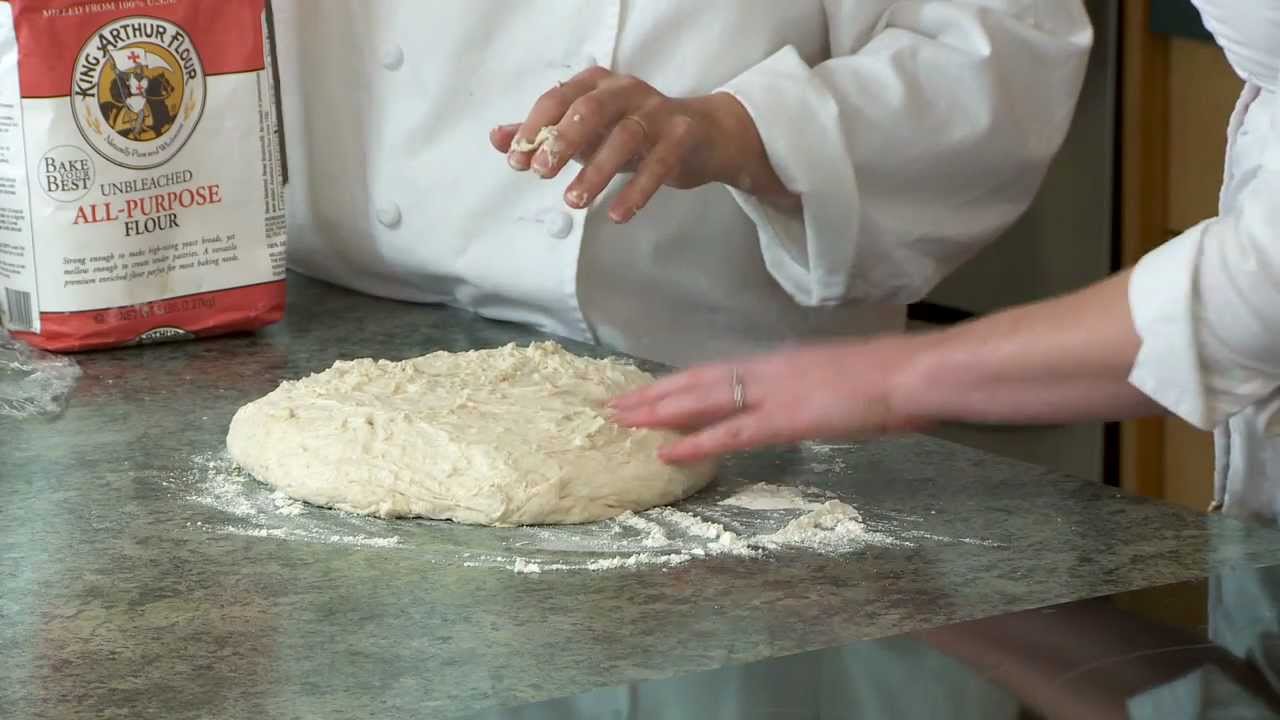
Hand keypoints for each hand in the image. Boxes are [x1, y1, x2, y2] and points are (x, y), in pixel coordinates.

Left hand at [490, 66, 794, 222]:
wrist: (702, 136)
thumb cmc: (634, 132)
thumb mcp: (587, 132)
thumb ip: (544, 134)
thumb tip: (497, 139)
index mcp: (598, 83)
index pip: (559, 98)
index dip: (534, 128)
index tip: (516, 160)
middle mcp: (627, 90)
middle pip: (590, 109)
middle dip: (562, 141)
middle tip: (540, 174)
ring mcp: (658, 112)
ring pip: (625, 136)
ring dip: (596, 170)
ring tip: (573, 201)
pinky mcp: (683, 137)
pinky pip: (659, 164)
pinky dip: (636, 190)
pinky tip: (617, 214)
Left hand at [609, 338, 927, 463]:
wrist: (912, 374)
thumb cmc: (889, 378)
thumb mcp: (837, 378)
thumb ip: (808, 388)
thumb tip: (794, 401)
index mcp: (780, 363)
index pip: (717, 372)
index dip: (679, 383)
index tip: (648, 390)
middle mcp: (767, 371)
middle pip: (696, 381)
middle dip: (654, 394)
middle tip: (614, 405)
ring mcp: (773, 393)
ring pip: (701, 401)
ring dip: (659, 411)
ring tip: (622, 420)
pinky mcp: (784, 419)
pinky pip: (730, 433)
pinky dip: (695, 442)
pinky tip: (667, 450)